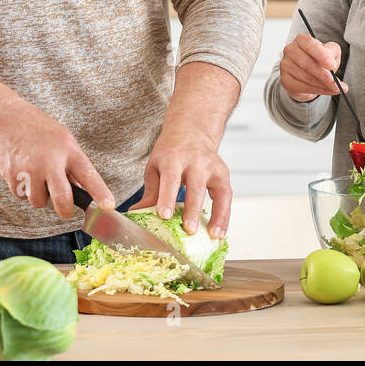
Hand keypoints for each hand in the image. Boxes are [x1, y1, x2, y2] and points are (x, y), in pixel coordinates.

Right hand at [0, 100, 114, 218]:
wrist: (7, 119)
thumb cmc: (40, 131)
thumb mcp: (63, 141)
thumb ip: (72, 166)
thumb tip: (81, 191)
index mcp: (69, 151)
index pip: (89, 175)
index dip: (100, 193)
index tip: (108, 206)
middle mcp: (51, 161)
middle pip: (63, 199)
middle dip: (66, 210)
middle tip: (66, 210)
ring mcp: (30, 170)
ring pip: (39, 201)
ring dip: (39, 196)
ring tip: (36, 176)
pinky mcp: (12, 176)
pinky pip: (22, 196)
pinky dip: (23, 190)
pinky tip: (22, 172)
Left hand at [131, 123, 231, 237]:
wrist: (191, 131)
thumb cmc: (170, 153)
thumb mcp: (155, 167)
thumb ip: (150, 192)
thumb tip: (137, 214)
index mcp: (173, 158)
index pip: (171, 179)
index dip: (167, 198)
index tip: (164, 215)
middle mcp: (196, 161)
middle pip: (196, 187)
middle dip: (193, 209)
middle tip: (189, 229)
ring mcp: (212, 167)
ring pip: (217, 191)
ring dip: (216, 214)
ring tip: (212, 234)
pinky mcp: (223, 174)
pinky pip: (227, 196)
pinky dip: (225, 215)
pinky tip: (220, 232)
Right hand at [278, 33, 347, 102]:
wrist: (306, 73)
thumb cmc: (319, 59)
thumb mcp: (329, 51)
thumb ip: (332, 52)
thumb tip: (332, 64)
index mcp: (301, 39)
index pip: (310, 44)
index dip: (322, 55)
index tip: (333, 65)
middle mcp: (290, 50)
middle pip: (308, 64)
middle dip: (325, 76)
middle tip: (338, 84)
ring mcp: (285, 65)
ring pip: (306, 77)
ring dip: (324, 85)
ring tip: (337, 88)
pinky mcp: (285, 79)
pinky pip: (303, 87)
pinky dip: (318, 91)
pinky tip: (328, 91)